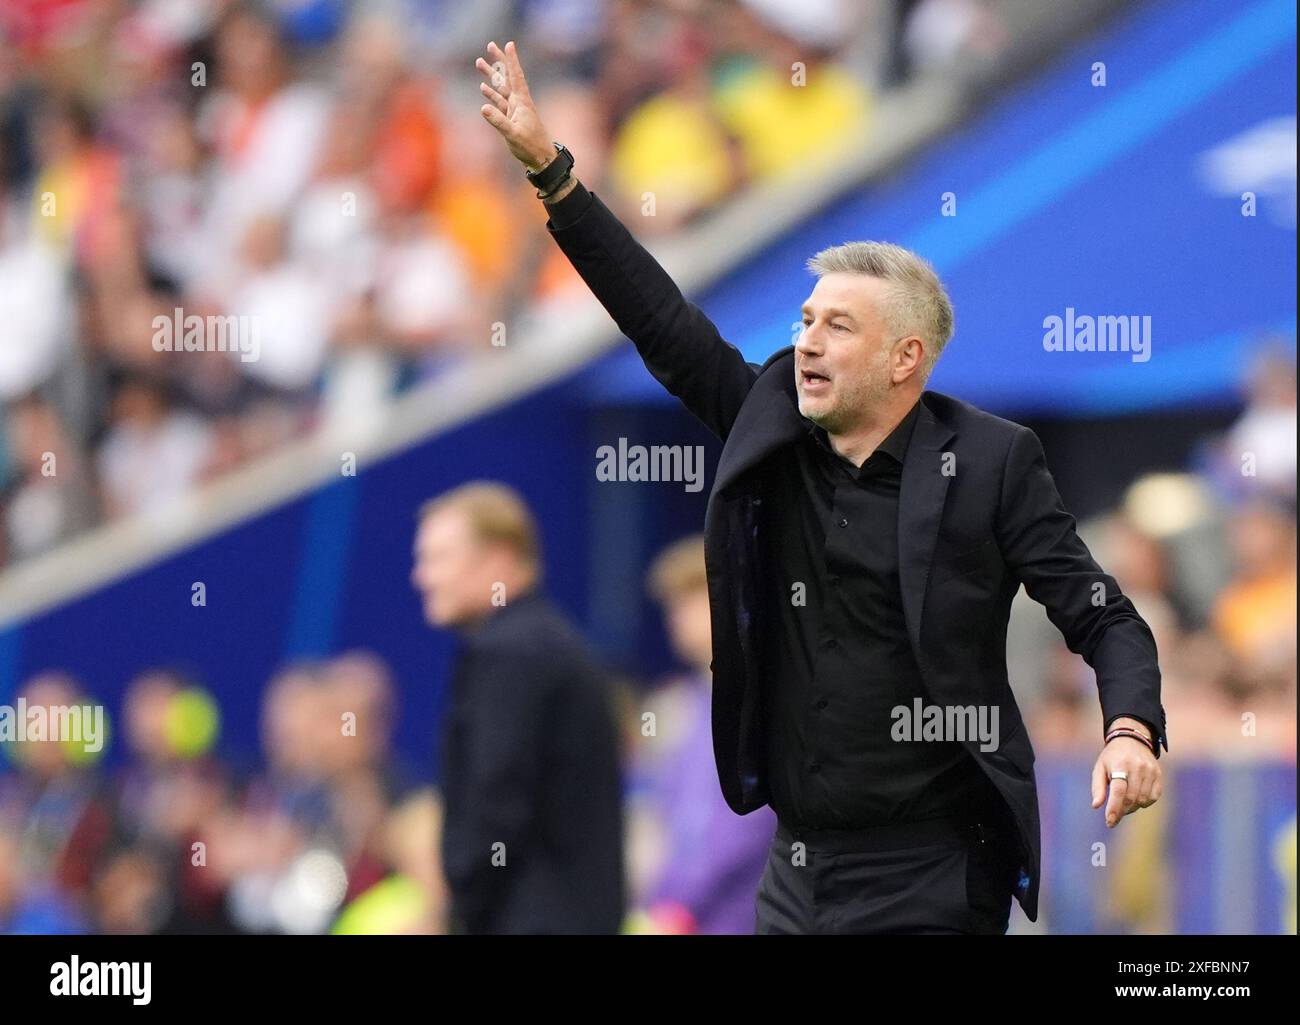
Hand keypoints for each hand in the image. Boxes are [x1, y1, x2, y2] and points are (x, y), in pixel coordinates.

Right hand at [475, 40, 552, 169]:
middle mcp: (519, 102)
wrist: (541, 158)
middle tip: (490, 45)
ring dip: (491, 75)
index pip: (516, 76)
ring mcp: (514, 109)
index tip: (509, 44)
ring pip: (501, 87)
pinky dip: (491, 94)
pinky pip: (499, 102)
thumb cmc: (531, 146)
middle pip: (507, 76)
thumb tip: (483, 108)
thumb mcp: (513, 134)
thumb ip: (498, 121)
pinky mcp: (511, 118)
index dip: (512, 60)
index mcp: (522, 102)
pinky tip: (483, 87)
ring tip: (479, 62)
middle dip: (499, 60)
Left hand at [1090, 717, 1162, 826]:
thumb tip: (1096, 806)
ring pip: (1143, 799)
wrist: (1132, 740)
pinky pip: (1154, 797)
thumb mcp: (1099, 768)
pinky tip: (1135, 799)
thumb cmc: (1112, 757)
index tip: (1109, 821)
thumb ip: (1097, 787)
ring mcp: (1150, 771)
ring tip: (1123, 806)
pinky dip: (1144, 803)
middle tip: (1113, 817)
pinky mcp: (1159, 775)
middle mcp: (1137, 768)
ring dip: (1132, 808)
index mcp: (1120, 764)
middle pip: (1131, 798)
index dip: (1114, 808)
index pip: (1118, 791)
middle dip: (1121, 811)